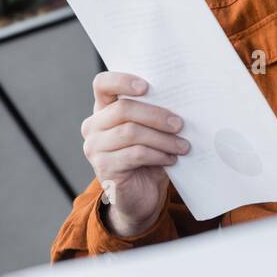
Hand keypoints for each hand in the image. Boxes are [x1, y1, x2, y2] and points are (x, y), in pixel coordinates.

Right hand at [81, 72, 188, 235]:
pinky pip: (134, 154)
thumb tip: (183, 99)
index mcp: (103, 109)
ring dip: (162, 138)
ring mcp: (94, 148)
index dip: (122, 81)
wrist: (142, 196)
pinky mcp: (103, 168)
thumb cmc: (149, 156)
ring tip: (183, 145)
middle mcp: (93, 126)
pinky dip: (158, 154)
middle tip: (180, 124)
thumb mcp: (151, 131)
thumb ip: (155, 113)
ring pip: (130, 133)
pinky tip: (172, 158)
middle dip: (156, 115)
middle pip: (122, 109)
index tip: (147, 86)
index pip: (102, 84)